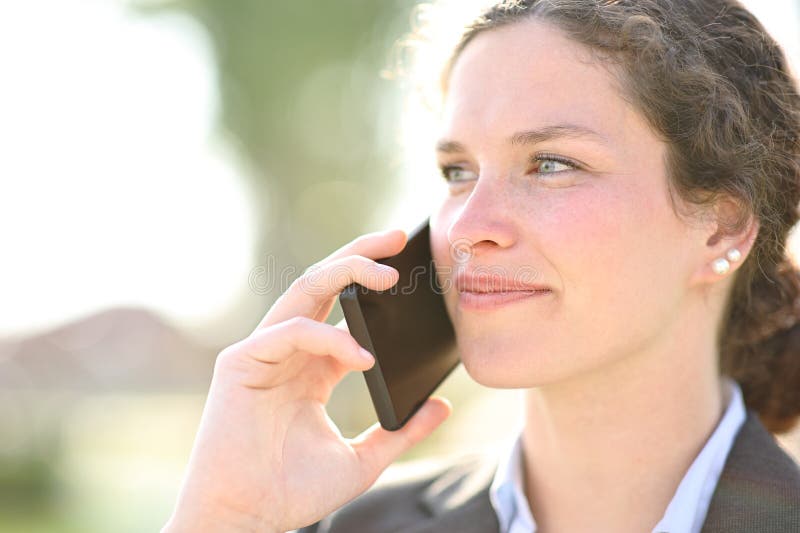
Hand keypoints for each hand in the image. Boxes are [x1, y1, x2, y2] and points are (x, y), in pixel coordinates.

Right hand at [162, 229, 452, 532]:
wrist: (248, 519)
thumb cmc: (295, 492)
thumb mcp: (364, 458)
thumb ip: (401, 430)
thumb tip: (443, 406)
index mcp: (313, 366)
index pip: (344, 309)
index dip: (374, 284)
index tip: (413, 267)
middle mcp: (288, 350)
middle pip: (324, 283)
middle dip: (360, 254)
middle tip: (399, 236)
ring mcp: (263, 352)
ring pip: (305, 290)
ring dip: (346, 272)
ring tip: (389, 273)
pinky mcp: (240, 362)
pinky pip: (290, 331)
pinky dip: (329, 338)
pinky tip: (362, 355)